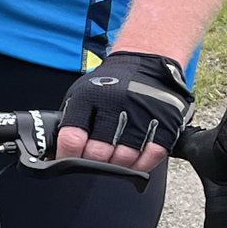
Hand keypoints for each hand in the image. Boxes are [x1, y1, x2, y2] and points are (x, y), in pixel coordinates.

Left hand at [56, 50, 191, 174]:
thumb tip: (61, 153)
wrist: (146, 62)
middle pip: (99, 152)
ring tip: (114, 160)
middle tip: (94, 161)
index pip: (72, 138)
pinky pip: (152, 155)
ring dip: (117, 166)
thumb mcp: (82, 93)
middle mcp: (116, 103)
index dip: (68, 156)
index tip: (68, 162)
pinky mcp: (165, 121)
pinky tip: (134, 162)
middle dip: (93, 163)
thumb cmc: (109, 84)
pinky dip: (141, 164)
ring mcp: (142, 112)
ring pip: (124, 157)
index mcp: (89, 96)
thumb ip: (72, 121)